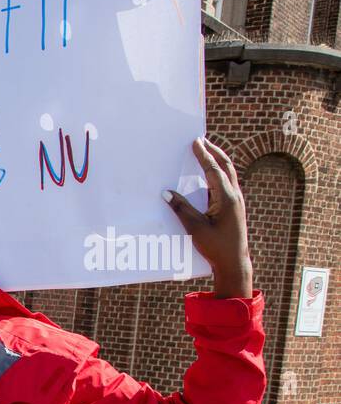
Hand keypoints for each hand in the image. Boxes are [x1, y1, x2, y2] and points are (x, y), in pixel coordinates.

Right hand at [165, 137, 252, 298]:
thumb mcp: (195, 228)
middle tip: (202, 141)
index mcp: (227, 198)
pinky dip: (217, 174)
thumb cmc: (215, 247)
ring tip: (205, 153)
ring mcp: (236, 201)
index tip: (196, 142)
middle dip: (214, 152)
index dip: (203, 155)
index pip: (214, 170)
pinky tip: (208, 176)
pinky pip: (226, 184)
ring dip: (217, 161)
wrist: (234, 262)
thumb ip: (181, 209)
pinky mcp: (234, 207)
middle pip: (227, 166)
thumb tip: (166, 192)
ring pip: (228, 174)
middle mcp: (235, 196)